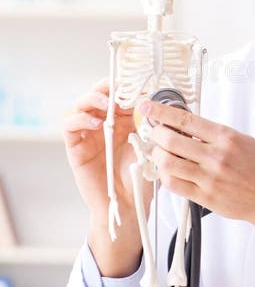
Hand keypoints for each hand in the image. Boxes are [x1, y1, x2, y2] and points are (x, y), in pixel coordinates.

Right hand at [64, 79, 150, 274]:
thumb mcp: (151, 146)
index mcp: (124, 120)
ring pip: (81, 105)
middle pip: (98, 94)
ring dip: (92, 99)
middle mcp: (105, 124)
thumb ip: (149, 124)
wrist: (130, 205)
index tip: (134, 81)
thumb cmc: (141, 178)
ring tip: (106, 104)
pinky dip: (80, 119)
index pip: (119, 94)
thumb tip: (153, 100)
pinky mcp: (75, 147)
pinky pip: (70, 126)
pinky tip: (96, 124)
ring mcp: (88, 134)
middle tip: (117, 88)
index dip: (124, 85)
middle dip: (106, 87)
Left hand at [141, 100, 254, 232]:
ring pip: (168, 163)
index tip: (148, 108)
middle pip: (171, 141)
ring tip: (159, 152)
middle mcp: (216, 157)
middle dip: (156, 134)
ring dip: (157, 156)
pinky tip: (168, 171)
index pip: (186, 120)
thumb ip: (215, 134)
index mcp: (226, 138)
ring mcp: (209, 178)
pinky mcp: (205, 197)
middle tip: (154, 132)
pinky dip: (165, 176)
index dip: (161, 112)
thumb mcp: (243, 141)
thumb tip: (187, 126)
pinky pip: (174, 185)